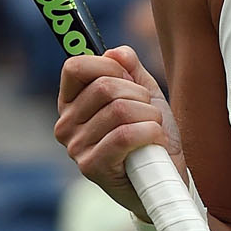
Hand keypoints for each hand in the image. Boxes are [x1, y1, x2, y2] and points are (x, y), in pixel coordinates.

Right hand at [54, 45, 183, 221]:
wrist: (164, 178)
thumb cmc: (150, 134)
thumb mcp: (143, 94)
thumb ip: (130, 69)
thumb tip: (116, 52)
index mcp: (72, 103)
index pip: (75, 66)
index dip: (108, 66)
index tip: (128, 79)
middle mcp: (66, 125)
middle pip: (105, 86)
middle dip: (139, 95)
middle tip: (147, 112)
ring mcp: (76, 148)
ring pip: (119, 109)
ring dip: (150, 116)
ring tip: (152, 129)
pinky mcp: (92, 167)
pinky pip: (125, 135)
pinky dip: (151, 133)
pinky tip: (154, 143)